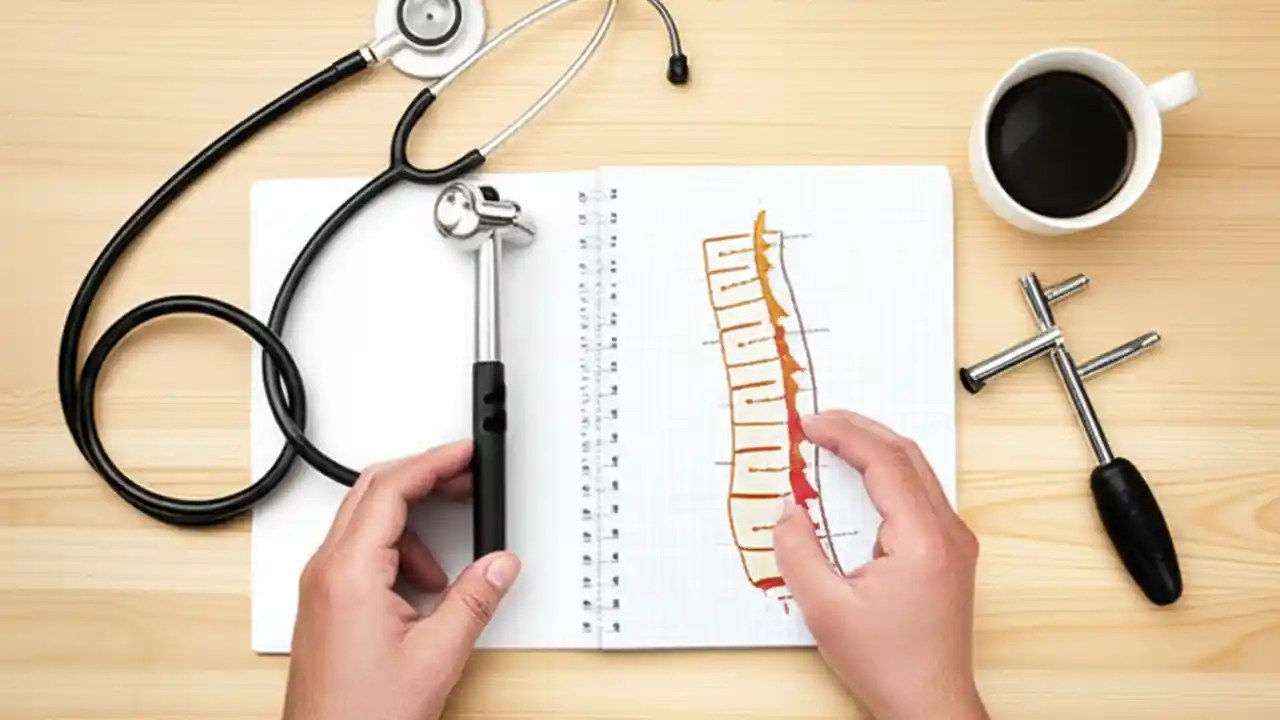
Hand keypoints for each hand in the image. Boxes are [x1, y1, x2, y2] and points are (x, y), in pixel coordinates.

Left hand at [283, 440, 521, 719]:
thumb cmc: (362, 717)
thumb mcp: (436, 657)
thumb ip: (474, 602)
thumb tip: (500, 564)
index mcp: (349, 573)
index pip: (390, 490)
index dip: (432, 462)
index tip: (464, 453)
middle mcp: (325, 572)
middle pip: (372, 492)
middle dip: (422, 479)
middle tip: (464, 479)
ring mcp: (320, 588)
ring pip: (367, 524)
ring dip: (413, 528)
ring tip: (448, 570)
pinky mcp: (324, 604)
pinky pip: (361, 555)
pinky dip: (398, 556)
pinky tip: (423, 592)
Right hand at [774, 411, 983, 719]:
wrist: (930, 704)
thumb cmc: (889, 665)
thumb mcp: (825, 609)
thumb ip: (799, 552)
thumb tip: (787, 511)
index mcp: (923, 540)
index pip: (885, 461)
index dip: (844, 433)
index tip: (810, 423)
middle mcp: (949, 533)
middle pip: (906, 454)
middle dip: (859, 429)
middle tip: (818, 421)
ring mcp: (955, 542)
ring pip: (917, 470)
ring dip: (875, 448)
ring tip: (834, 439)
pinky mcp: (951, 553)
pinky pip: (921, 493)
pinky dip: (887, 474)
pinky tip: (861, 477)